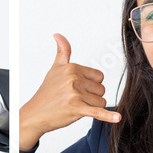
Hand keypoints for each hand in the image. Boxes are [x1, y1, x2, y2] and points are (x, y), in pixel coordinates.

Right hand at [18, 34, 119, 151]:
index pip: (99, 76)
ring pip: (101, 102)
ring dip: (91, 107)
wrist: (36, 113)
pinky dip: (108, 116)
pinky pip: (97, 112)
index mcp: (71, 68)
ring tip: (75, 106)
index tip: (78, 88)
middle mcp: (73, 79)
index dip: (91, 84)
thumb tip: (57, 34)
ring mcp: (75, 94)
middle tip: (75, 98)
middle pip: (101, 89)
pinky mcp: (76, 109)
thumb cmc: (47, 92)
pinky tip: (117, 118)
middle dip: (92, 96)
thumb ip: (62, 51)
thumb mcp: (55, 68)